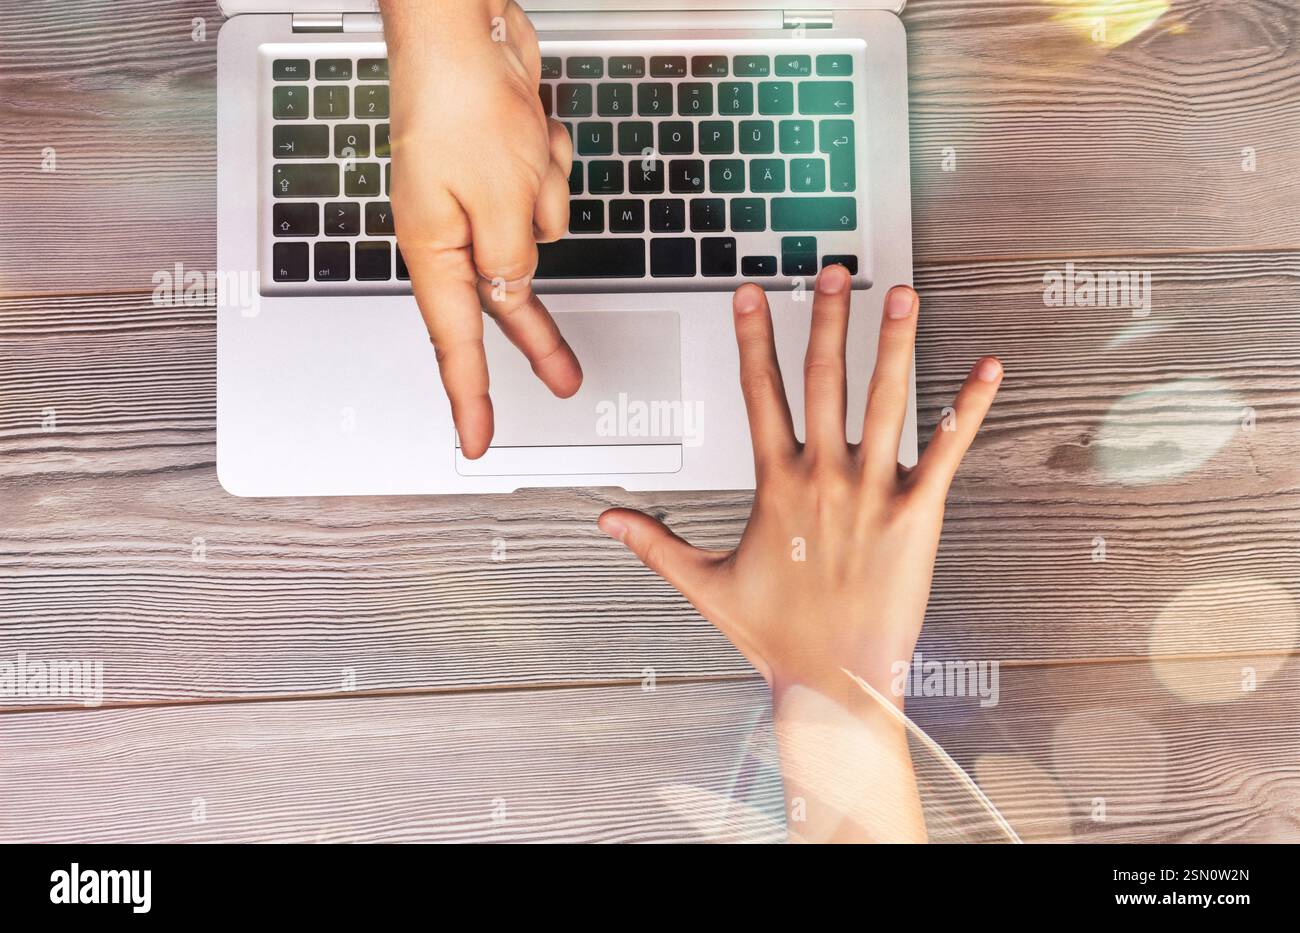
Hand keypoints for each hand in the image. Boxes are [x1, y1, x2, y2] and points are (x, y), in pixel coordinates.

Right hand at [382, 0, 580, 457]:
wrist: (465, 28)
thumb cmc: (462, 102)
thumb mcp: (501, 203)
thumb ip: (511, 264)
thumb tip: (515, 295)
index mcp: (435, 249)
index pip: (456, 343)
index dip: (469, 396)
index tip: (476, 439)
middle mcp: (450, 232)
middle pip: (504, 302)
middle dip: (540, 335)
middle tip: (565, 380)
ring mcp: (477, 200)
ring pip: (540, 235)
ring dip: (547, 197)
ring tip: (527, 151)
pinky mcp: (502, 172)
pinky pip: (546, 193)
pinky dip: (549, 166)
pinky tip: (533, 134)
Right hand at [598, 265, 1002, 707]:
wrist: (833, 684)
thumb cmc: (775, 636)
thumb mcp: (705, 585)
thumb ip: (655, 544)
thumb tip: (608, 521)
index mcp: (774, 486)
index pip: (759, 394)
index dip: (753, 338)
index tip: (752, 294)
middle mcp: (821, 478)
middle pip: (822, 381)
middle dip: (826, 320)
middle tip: (834, 271)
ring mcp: (871, 493)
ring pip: (884, 401)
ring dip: (894, 343)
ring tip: (902, 292)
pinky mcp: (916, 515)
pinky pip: (946, 452)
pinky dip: (967, 408)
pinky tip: (986, 370)